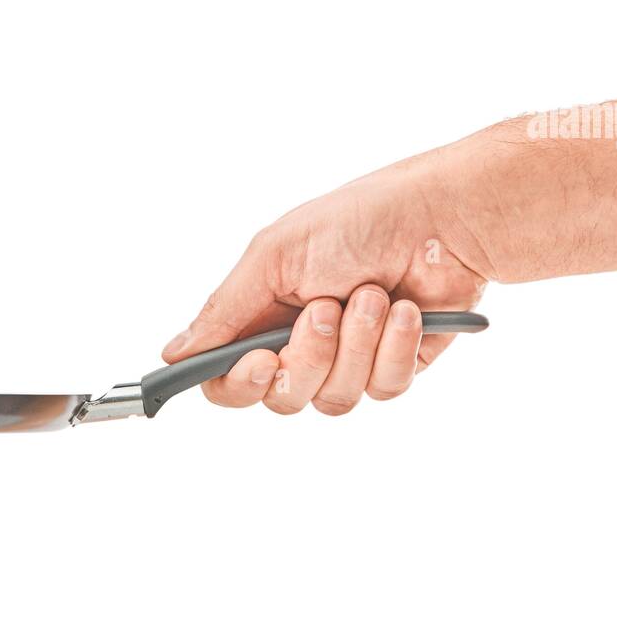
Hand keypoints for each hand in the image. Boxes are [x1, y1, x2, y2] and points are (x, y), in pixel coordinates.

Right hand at [161, 156, 485, 415]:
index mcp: (261, 316)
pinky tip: (406, 310)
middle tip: (326, 309)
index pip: (227, 381)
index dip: (238, 385)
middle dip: (308, 358)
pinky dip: (395, 347)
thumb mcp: (275, 255)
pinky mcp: (396, 368)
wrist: (444, 217)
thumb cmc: (360, 219)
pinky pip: (384, 389)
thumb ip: (224, 311)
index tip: (260, 362)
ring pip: (335, 399)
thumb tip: (173, 354)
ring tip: (374, 295)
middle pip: (281, 399)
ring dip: (357, 345)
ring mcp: (350, 361)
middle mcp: (300, 345)